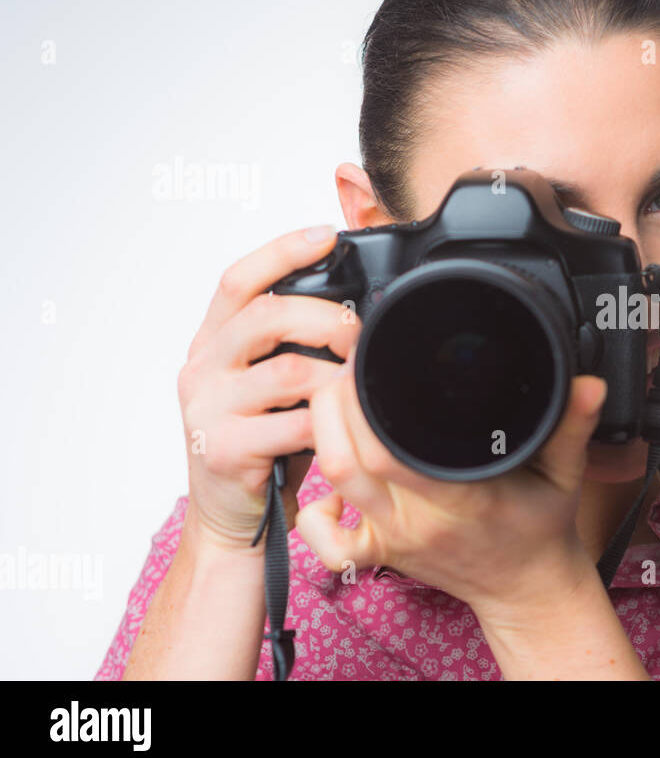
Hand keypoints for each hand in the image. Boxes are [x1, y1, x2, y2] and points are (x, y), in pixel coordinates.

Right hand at [178, 226, 360, 552]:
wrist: (232, 521)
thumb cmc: (263, 450)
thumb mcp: (268, 389)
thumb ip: (290, 349)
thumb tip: (353, 309)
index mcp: (211, 345)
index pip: (238, 280)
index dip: (283, 250)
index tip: (327, 235)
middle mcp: (202, 369)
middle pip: (268, 315)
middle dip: (328, 317)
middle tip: (361, 334)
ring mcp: (209, 410)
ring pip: (290, 371)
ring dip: (338, 376)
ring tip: (358, 387)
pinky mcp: (225, 450)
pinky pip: (295, 425)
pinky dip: (330, 424)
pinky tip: (342, 428)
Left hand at [295, 353, 607, 621]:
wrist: (528, 590)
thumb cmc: (542, 528)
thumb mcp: (566, 473)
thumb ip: (573, 425)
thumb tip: (589, 384)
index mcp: (462, 498)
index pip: (388, 451)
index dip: (364, 401)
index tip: (371, 358)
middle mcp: (418, 520)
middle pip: (343, 460)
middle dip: (334, 404)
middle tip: (350, 367)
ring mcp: (393, 538)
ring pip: (330, 484)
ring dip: (321, 436)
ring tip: (337, 398)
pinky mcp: (379, 552)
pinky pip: (325, 540)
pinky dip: (313, 508)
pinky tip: (331, 480)